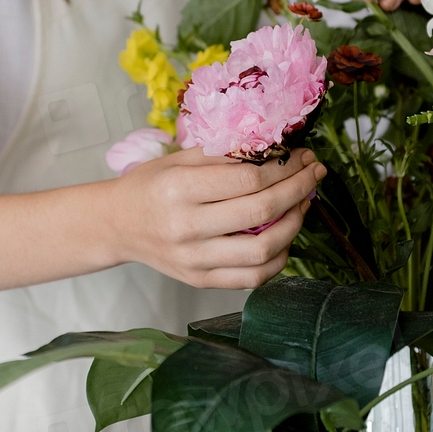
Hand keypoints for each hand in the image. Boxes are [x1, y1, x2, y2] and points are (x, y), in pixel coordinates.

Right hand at [109, 148, 325, 289]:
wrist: (118, 224)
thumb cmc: (151, 184)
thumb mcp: (180, 158)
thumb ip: (225, 154)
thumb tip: (277, 150)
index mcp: (179, 188)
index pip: (248, 179)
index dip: (285, 166)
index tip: (302, 156)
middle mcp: (187, 227)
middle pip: (261, 212)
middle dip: (298, 189)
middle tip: (314, 173)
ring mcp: (194, 260)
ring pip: (263, 251)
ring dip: (295, 224)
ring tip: (302, 203)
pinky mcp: (200, 280)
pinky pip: (252, 278)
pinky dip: (278, 258)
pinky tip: (284, 236)